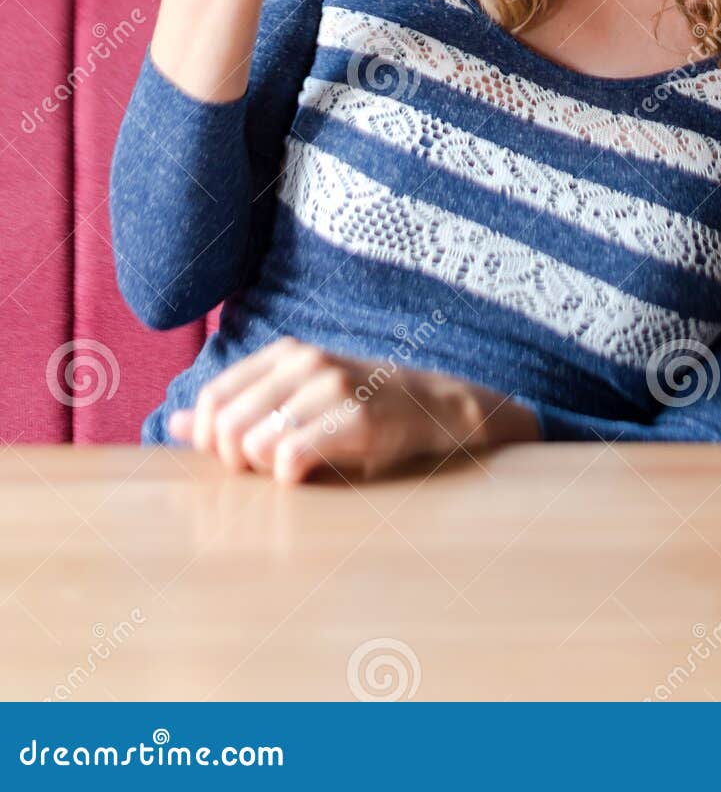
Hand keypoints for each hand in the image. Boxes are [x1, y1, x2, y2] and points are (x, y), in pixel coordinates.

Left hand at [166, 336, 539, 483]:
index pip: (215, 398)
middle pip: (228, 425)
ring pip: (255, 444)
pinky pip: (290, 459)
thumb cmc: (359, 407)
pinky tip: (308, 476)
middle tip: (262, 471)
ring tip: (290, 470)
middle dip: (233, 461)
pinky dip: (289, 477)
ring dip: (264, 471)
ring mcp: (331, 388)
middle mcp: (305, 362)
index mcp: (286, 353)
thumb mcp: (297, 397)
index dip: (211, 439)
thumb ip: (238, 409)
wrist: (434, 408)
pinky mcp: (355, 420)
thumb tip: (175, 427)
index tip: (234, 459)